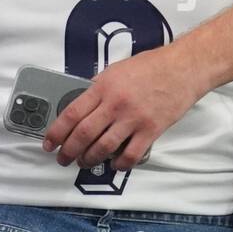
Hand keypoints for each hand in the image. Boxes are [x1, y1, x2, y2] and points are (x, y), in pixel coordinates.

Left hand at [42, 42, 206, 169]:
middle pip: (84, 134)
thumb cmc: (151, 66)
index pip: (71, 113)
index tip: (49, 143)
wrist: (183, 68)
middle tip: (63, 159)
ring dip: (90, 159)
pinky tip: (114, 165)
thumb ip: (98, 88)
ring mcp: (133, 119)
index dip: (57, 132)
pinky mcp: (151, 130)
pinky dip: (119, 164)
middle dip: (69, 151)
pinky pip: (130, 155)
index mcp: (103, 87)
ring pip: (104, 148)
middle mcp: (115, 104)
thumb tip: (82, 106)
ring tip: (84, 162)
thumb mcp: (116, 70)